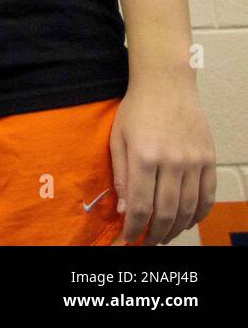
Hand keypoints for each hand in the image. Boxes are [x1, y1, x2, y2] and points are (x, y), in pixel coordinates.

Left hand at [109, 77, 215, 244]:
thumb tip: (124, 210)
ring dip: (176, 228)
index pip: (140, 205)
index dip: (135, 228)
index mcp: (144, 157)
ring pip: (189, 208)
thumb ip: (121, 176)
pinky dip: (199, 214)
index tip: (129, 238)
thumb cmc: (136, 110)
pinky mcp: (209, 159)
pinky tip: (187, 222)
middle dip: (155, 233)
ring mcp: (194, 161)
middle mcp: (172, 162)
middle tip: (147, 242)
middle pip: (166, 212)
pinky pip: (207, 195)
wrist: (166, 84)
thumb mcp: (117, 139)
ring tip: (165, 236)